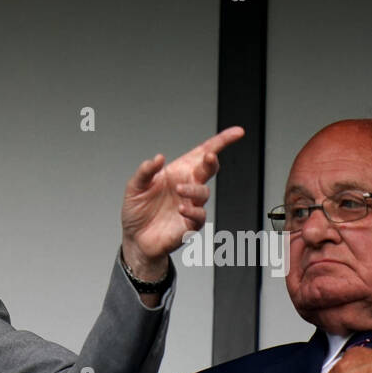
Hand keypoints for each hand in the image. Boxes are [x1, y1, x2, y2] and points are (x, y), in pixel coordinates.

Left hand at [120, 126, 244, 278]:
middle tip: (208, 158)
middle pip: (208, 169)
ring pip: (203, 192)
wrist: (135, 239)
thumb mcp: (135, 187)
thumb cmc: (137, 211)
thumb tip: (157, 158)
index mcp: (178, 172)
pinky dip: (192, 211)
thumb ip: (145, 171)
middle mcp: (188, 186)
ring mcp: (191, 204)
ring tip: (179, 190)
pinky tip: (181, 209)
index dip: (221, 142)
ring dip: (193, 189)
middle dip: (211, 162)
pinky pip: (199, 215)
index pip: (202, 153)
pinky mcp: (190, 223)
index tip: (237, 133)